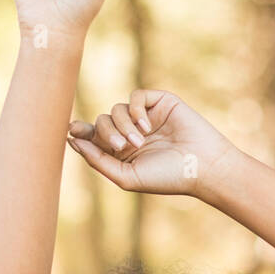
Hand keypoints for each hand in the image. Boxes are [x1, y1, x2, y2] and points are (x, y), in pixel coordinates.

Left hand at [67, 89, 242, 197]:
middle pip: (102, 122)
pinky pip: (136, 96)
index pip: (94, 136)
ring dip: (123, 125)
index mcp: (123, 152)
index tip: (71, 129)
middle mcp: (132, 133)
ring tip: (140, 141)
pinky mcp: (160, 103)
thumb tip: (71, 140)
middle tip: (122, 146)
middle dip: (106, 133)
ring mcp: (146, 117)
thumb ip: (98, 160)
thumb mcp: (126, 176)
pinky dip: (136, 110)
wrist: (203, 166)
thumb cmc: (167, 177)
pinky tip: (147, 127)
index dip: (81, 131)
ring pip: (116, 109)